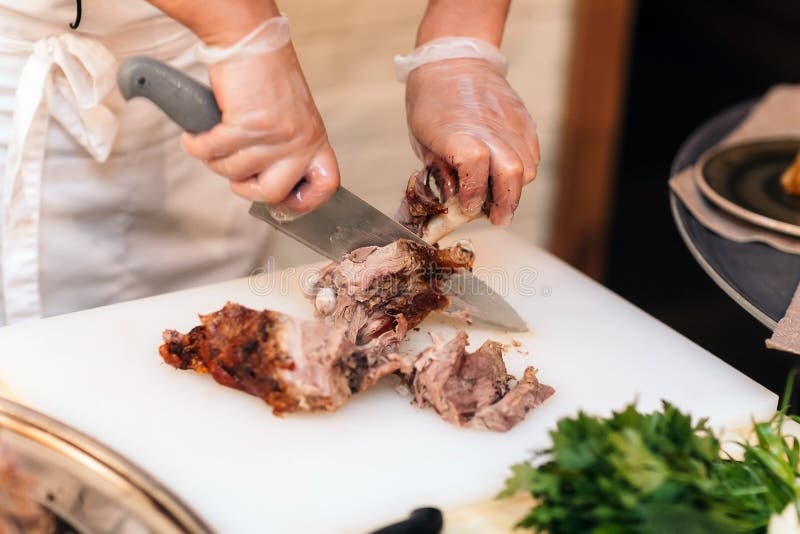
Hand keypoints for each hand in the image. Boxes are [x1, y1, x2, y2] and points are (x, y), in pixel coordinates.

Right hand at [182, 43, 339, 213]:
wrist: (248, 39)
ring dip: (215, 160)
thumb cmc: (263, 76)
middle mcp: (301, 139)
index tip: (281, 200)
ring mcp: (276, 134)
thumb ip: (287, 149)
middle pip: (273, 192)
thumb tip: (264, 182)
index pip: (326, 185)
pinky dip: (197, 146)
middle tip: (233, 170)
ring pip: (236, 173)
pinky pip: (214, 152)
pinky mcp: (248, 125)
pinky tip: (195, 136)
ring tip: (212, 140)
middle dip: (244, 188)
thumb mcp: (290, 117)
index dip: (305, 200)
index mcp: (315, 139)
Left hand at [406, 58, 538, 225]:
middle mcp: (487, 127)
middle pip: (512, 172)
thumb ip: (440, 172)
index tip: (469, 206)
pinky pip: (532, 153)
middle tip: (498, 218)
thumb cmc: (431, 103)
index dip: (474, 191)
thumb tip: (456, 201)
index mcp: (456, 131)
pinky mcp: (523, 120)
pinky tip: (507, 174)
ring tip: (501, 197)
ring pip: (527, 168)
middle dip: (506, 203)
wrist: (453, 61)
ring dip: (515, 189)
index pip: (475, 164)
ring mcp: (509, 123)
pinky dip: (523, 170)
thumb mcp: (422, 140)